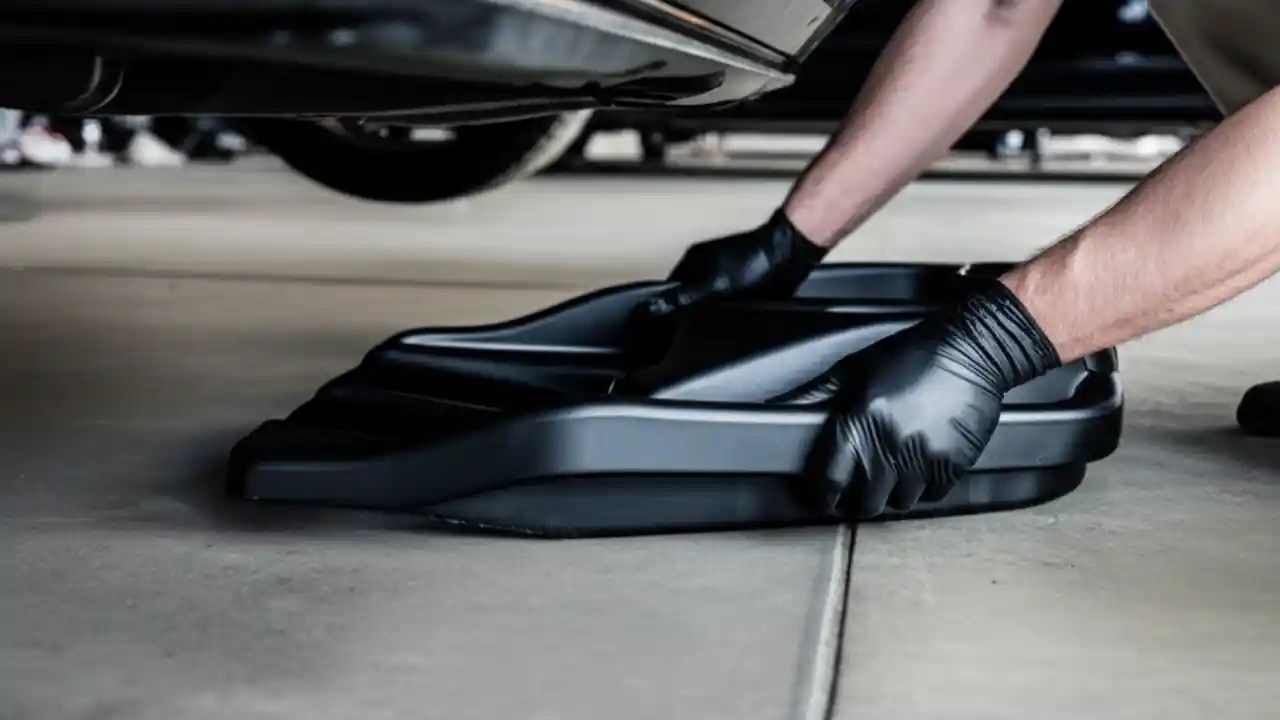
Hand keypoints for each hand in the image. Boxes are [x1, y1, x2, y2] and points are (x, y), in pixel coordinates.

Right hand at [637, 211, 827, 323]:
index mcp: (693, 261)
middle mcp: (706, 267)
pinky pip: (728, 305)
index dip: (666, 309)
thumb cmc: (756, 260)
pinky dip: (727, 315)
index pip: (669, 289)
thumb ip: (685, 298)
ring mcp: (725, 276)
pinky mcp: (743, 285)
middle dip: (687, 315)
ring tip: (709, 328)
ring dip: (709, 315)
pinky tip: (730, 323)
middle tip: (687, 332)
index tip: (664, 327)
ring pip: (707, 303)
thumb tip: (657, 307)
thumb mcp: (713, 284)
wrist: (791, 254)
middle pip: (687, 297)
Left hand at [777, 278, 1060, 518]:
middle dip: (858, 499)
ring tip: (892, 475)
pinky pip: (932, 496)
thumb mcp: (856, 367)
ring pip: (899, 503)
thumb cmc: (911, 354)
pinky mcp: (954, 464)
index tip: (823, 497)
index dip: (823, 494)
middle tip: (859, 490)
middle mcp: (891, 444)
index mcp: (861, 419)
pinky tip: (920, 468)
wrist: (973, 350)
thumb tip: (779, 406)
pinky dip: (924, 488)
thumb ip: (817, 393)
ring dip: (892, 494)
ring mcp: (924, 457)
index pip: (831, 477)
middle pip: (865, 501)